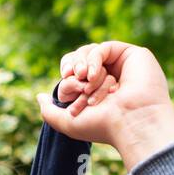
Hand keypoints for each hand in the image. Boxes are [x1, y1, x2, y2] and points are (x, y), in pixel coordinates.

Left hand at [36, 40, 173, 172]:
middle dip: (73, 65)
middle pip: (82, 58)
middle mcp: (112, 76)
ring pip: (92, 52)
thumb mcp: (68, 122)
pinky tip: (93, 74)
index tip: (65, 78)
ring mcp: (123, 66)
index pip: (76, 70)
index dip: (67, 70)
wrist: (130, 123)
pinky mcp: (134, 55)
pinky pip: (104, 48)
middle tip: (74, 76)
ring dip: (84, 66)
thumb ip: (49, 112)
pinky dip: (94, 59)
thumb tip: (40, 96)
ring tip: (86, 80)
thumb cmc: (103, 126)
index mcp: (98, 90)